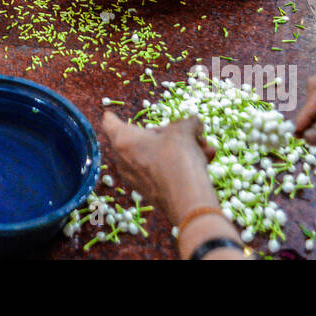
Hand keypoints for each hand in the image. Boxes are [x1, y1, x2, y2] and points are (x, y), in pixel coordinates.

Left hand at [102, 113, 217, 224]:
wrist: (187, 201)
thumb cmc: (178, 158)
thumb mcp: (185, 131)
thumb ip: (188, 123)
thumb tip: (194, 124)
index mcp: (124, 140)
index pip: (110, 124)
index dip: (111, 116)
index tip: (109, 113)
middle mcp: (125, 160)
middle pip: (142, 139)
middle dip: (168, 134)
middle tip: (188, 132)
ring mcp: (137, 178)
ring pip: (158, 157)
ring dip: (182, 150)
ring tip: (205, 148)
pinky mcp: (151, 193)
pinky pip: (164, 172)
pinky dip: (182, 166)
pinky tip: (206, 160)